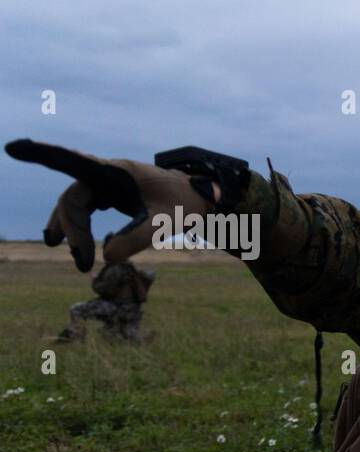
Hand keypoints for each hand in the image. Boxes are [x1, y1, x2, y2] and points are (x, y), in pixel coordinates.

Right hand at [5, 139, 213, 271]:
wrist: (205, 197)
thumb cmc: (187, 205)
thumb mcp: (166, 224)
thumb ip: (136, 239)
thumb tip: (105, 256)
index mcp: (116, 171)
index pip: (73, 162)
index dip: (43, 155)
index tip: (14, 147)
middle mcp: (107, 173)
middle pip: (73, 198)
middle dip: (73, 229)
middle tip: (83, 261)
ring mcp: (108, 183)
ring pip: (77, 204)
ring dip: (70, 229)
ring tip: (65, 252)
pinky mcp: (113, 195)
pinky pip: (86, 208)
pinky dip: (79, 226)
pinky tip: (78, 246)